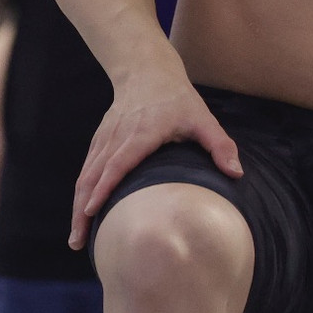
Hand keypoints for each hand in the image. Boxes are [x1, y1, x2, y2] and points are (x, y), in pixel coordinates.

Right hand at [70, 73, 241, 248]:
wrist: (148, 70)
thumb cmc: (178, 98)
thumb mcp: (203, 118)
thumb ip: (220, 145)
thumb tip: (237, 173)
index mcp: (142, 132)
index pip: (120, 162)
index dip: (105, 186)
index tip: (93, 210)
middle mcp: (119, 136)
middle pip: (94, 175)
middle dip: (84, 209)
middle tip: (78, 241)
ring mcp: (106, 137)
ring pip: (86, 174)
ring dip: (78, 205)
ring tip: (76, 237)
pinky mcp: (100, 139)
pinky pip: (87, 168)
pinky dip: (81, 192)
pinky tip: (81, 213)